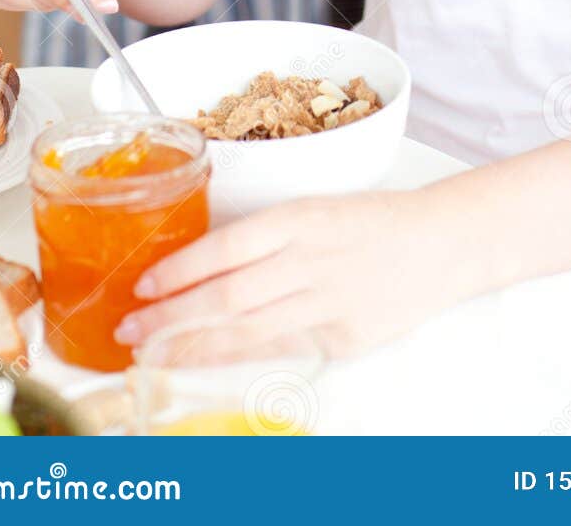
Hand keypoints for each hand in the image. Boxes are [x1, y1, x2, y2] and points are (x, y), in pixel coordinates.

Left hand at [113, 188, 466, 359]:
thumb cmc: (374, 220)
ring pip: (247, 331)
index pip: (227, 246)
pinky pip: (278, 349)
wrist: (441, 242)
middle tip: (129, 328)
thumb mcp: (317, 209)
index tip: (144, 283)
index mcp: (301, 217)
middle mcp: (309, 260)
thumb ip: (268, 237)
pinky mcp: (342, 337)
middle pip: (228, 295)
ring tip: (151, 352)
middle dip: (171, 315)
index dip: (181, 268)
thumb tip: (202, 263)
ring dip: (193, 343)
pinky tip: (204, 360)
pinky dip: (236, 357)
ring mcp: (327, 303)